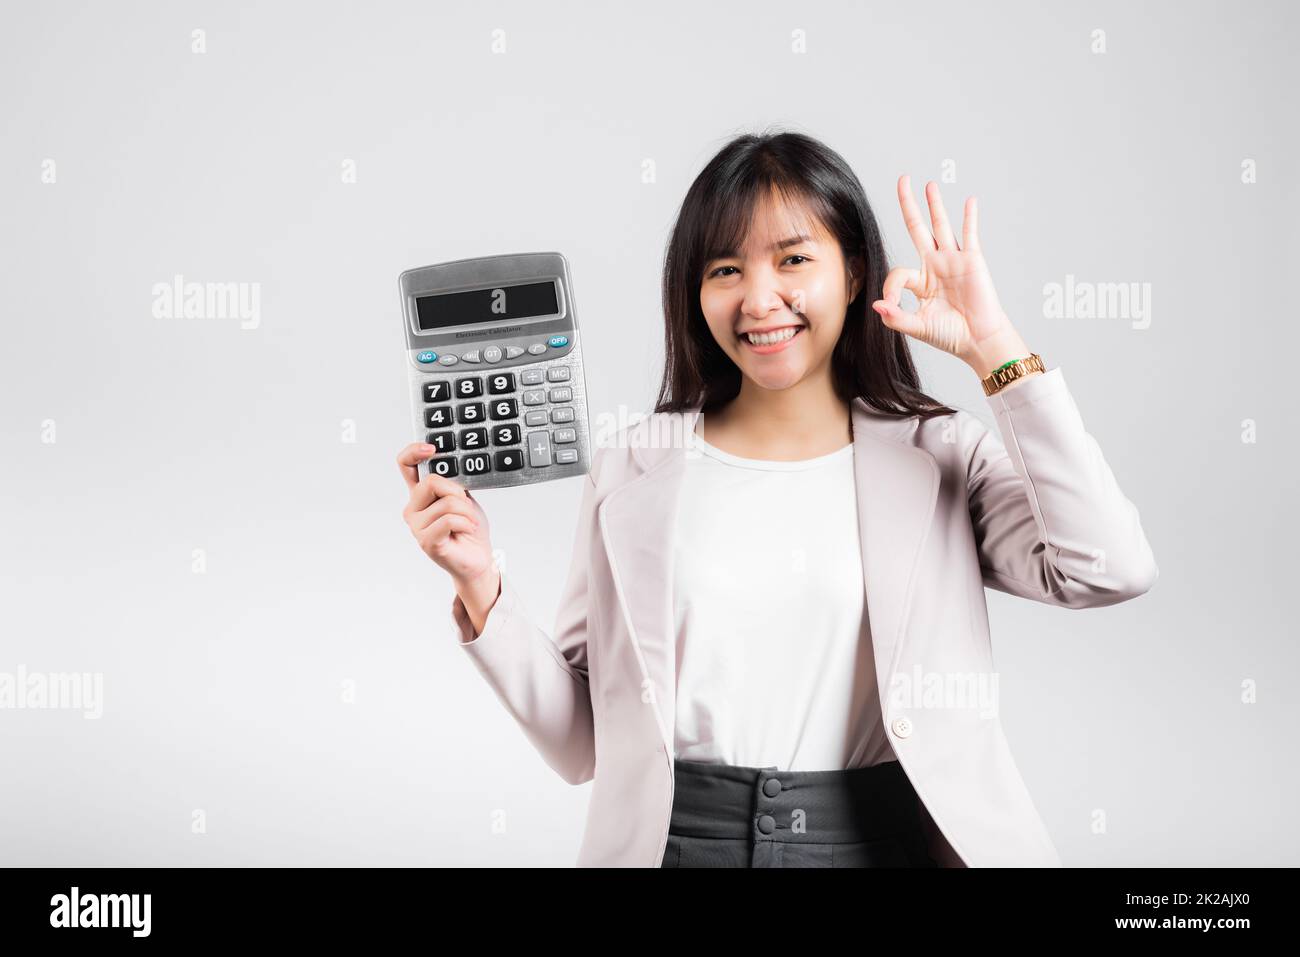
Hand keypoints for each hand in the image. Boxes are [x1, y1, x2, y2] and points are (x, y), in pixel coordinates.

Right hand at [396, 443, 497, 590]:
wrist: (478, 557)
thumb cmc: (469, 528)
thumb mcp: (463, 497)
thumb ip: (452, 481)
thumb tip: (451, 465)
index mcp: (420, 494)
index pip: (406, 465)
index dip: (414, 452)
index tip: (432, 449)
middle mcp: (413, 508)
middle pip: (431, 482)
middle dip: (457, 492)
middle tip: (466, 506)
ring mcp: (417, 526)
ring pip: (446, 503)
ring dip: (466, 512)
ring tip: (469, 522)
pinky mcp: (426, 541)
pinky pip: (449, 520)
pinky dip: (466, 523)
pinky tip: (468, 530)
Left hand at [872, 175, 1031, 377]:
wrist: (978, 340)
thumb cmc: (950, 335)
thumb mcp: (917, 327)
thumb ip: (895, 318)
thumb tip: (876, 305)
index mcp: (920, 282)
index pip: (898, 273)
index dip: (890, 288)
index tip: (891, 304)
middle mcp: (935, 265)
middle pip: (917, 228)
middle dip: (908, 205)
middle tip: (902, 180)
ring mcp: (954, 261)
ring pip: (941, 226)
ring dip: (935, 205)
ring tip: (928, 185)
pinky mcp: (972, 261)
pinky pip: (969, 235)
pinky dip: (970, 218)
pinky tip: (969, 201)